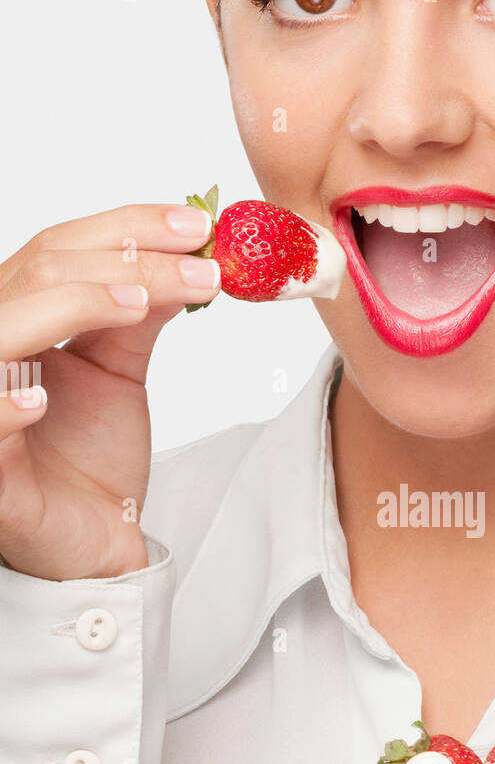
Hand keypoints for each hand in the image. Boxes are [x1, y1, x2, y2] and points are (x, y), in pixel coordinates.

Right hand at [0, 202, 219, 579]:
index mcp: (19, 316)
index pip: (59, 248)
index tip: (197, 224)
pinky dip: (5, 406)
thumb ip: (136, 315)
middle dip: (128, 260)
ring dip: (75, 305)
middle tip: (204, 269)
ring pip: (4, 328)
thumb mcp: (119, 372)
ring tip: (139, 304)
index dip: (126, 226)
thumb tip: (182, 255)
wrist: (96, 539)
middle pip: (41, 272)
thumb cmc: (91, 456)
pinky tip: (42, 397)